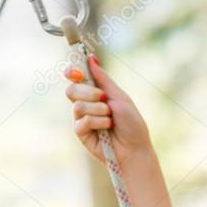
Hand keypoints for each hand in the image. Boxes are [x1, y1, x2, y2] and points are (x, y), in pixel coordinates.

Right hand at [64, 54, 151, 168]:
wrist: (135, 148)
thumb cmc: (132, 124)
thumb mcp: (120, 97)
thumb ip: (103, 79)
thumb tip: (91, 58)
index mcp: (95, 93)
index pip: (75, 78)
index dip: (72, 72)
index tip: (78, 72)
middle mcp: (86, 104)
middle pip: (71, 90)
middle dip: (88, 92)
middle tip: (104, 99)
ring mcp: (82, 119)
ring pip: (78, 105)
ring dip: (98, 110)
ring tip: (111, 118)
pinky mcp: (81, 133)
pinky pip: (82, 121)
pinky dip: (98, 122)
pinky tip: (107, 128)